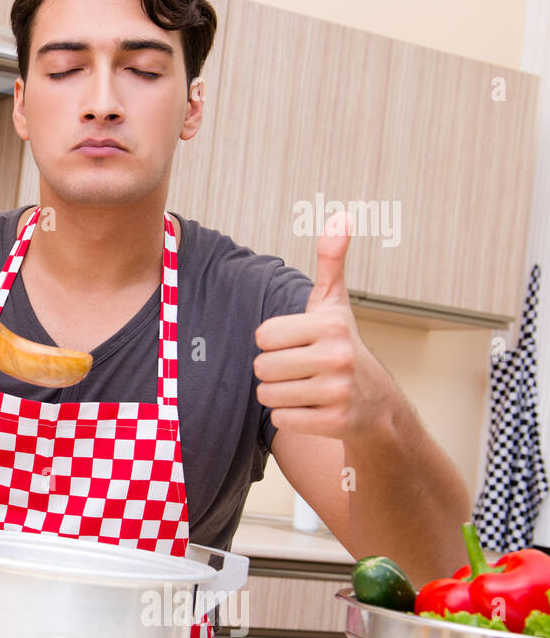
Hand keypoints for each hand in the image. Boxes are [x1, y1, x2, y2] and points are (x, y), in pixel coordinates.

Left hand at [253, 212, 392, 440]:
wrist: (376, 403)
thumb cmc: (342, 346)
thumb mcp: (334, 304)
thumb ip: (331, 261)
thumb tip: (341, 215)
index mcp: (330, 325)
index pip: (262, 337)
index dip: (273, 343)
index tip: (297, 344)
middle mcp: (338, 356)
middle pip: (261, 367)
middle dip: (274, 371)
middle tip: (301, 370)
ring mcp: (339, 392)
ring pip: (268, 395)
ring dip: (280, 395)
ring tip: (307, 388)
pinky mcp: (335, 422)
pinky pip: (281, 420)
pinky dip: (291, 418)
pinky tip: (314, 409)